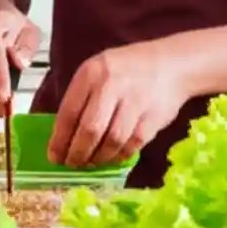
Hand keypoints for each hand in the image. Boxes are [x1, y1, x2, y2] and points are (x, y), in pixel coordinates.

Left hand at [49, 40, 189, 167]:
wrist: (172, 64)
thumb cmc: (126, 70)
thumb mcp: (98, 71)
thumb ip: (81, 98)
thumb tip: (63, 135)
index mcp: (91, 73)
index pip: (69, 112)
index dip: (59, 139)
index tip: (54, 156)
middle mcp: (112, 85)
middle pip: (90, 129)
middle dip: (77, 153)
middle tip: (72, 164)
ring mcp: (135, 102)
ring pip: (111, 141)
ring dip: (98, 158)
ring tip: (90, 162)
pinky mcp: (154, 117)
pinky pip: (132, 144)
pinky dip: (119, 156)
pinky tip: (112, 158)